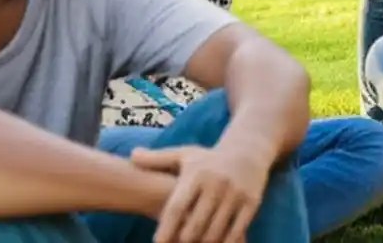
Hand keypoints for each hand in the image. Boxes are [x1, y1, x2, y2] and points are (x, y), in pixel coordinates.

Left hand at [131, 144, 269, 242]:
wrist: (249, 150)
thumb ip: (157, 159)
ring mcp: (235, 194)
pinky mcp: (251, 202)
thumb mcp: (185, 155)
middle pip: (194, 226)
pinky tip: (218, 242)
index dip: (166, 229)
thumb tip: (131, 156)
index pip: (176, 208)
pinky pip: (236, 232)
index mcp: (197, 175)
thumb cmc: (209, 159)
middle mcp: (216, 185)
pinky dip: (225, 242)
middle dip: (184, 241)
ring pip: (214, 232)